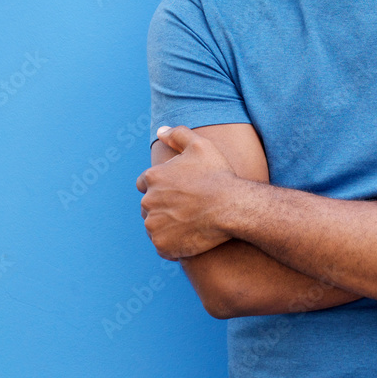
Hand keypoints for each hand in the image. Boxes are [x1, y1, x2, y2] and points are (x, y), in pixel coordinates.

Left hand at [136, 125, 237, 259]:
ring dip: (167, 226)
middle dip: (163, 206)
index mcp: (152, 177)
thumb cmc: (217, 174)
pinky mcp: (163, 246)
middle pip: (149, 206)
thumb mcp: (200, 145)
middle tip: (186, 208)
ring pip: (155, 227)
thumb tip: (160, 131)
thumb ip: (177, 135)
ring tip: (189, 223)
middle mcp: (148, 202)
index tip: (177, 191)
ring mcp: (154, 226)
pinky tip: (190, 237)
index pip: (144, 184)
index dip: (160, 186)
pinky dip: (173, 244)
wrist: (232, 206)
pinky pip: (163, 246)